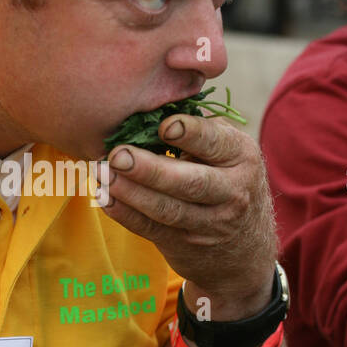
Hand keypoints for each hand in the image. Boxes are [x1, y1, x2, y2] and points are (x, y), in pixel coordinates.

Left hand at [101, 112, 276, 315]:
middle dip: (151, 170)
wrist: (244, 243)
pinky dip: (125, 214)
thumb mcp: (228, 150)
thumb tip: (150, 102)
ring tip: (102, 174)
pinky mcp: (185, 243)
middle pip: (190, 183)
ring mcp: (210, 223)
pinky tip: (104, 197)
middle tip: (118, 155)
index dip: (191, 133)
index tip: (164, 126)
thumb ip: (197, 130)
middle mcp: (232, 192)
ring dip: (131, 192)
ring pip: (168, 209)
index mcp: (241, 156)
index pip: (216, 143)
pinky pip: (151, 229)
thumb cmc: (225, 177)